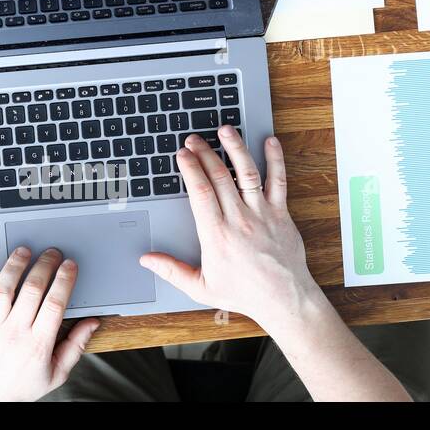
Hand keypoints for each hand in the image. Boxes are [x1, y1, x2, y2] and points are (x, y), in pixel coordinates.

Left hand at [0, 247, 100, 401]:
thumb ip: (75, 347)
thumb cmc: (18, 389)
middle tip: (52, 254)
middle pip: (33, 289)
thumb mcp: (55, 374)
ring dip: (16, 265)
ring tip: (24, 251)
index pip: (55, 303)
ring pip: (4, 287)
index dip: (65, 280)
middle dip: (45, 265)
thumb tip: (92, 323)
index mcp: (38, 344)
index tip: (70, 266)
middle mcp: (14, 332)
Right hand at [138, 125, 331, 335]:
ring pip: (248, 173)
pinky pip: (279, 181)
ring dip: (236, 148)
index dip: (190, 169)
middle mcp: (239, 219)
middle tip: (195, 138)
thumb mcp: (200, 287)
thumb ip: (171, 270)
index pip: (200, 192)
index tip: (182, 154)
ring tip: (225, 130)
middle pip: (220, 177)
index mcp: (216, 235)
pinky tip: (270, 142)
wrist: (283, 299)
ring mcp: (262, 214)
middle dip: (205, 153)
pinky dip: (275, 159)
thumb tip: (147, 259)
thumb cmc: (243, 293)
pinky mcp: (281, 214)